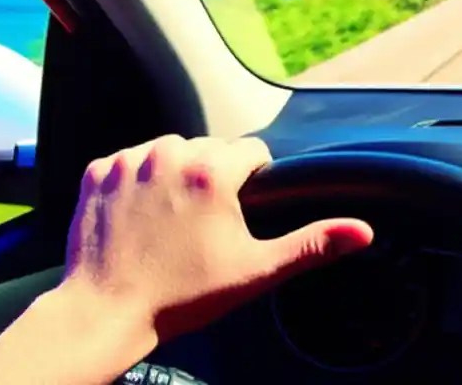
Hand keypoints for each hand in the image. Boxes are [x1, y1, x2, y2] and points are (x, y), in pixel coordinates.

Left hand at [58, 135, 372, 347]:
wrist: (105, 312)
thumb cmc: (180, 296)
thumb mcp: (254, 271)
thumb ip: (311, 244)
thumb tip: (362, 231)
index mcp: (211, 170)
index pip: (251, 152)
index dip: (253, 183)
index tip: (239, 213)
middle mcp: (168, 152)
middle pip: (209, 149)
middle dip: (212, 178)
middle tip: (203, 226)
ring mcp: (129, 159)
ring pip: (169, 151)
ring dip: (174, 175)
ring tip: (170, 222)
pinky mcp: (98, 170)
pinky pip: (130, 161)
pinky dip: (136, 181)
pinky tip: (139, 217)